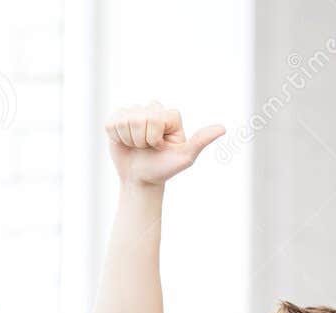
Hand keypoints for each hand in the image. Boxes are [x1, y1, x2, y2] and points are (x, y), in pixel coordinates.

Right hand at [105, 101, 223, 186]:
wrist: (141, 180)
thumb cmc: (164, 169)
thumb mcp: (185, 157)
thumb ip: (201, 140)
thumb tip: (223, 128)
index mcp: (170, 115)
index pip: (154, 118)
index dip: (154, 136)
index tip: (160, 147)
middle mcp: (153, 109)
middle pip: (139, 117)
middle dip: (141, 138)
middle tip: (147, 148)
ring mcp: (134, 112)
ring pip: (125, 120)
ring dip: (129, 139)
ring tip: (137, 147)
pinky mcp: (117, 119)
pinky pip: (112, 122)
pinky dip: (117, 137)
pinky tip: (125, 142)